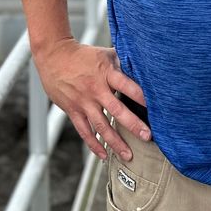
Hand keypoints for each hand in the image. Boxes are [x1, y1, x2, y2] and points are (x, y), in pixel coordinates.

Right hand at [33, 38, 149, 161]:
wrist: (54, 56)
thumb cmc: (83, 55)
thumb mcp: (105, 54)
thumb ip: (122, 63)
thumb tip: (143, 68)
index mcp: (106, 73)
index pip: (127, 86)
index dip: (140, 96)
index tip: (155, 108)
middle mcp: (95, 89)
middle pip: (117, 110)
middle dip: (133, 125)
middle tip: (147, 136)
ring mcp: (83, 102)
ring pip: (101, 126)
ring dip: (115, 142)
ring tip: (128, 155)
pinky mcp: (73, 110)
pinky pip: (84, 131)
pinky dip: (94, 144)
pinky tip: (103, 155)